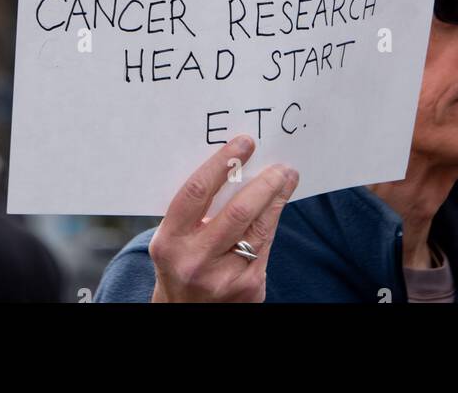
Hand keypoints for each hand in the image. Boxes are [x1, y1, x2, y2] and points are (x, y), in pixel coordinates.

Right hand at [149, 135, 298, 302]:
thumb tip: (236, 165)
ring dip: (278, 198)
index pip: (197, 192)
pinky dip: (273, 221)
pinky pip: (265, 246)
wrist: (183, 314)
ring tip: (287, 178)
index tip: (245, 143)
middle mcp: (195, 261)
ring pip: (260, 228)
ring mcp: (223, 279)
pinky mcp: (248, 289)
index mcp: (170, 240)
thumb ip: (197, 208)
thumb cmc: (181, 261)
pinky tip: (277, 206)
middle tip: (279, 165)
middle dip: (264, 183)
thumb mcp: (176, 236)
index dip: (223, 163)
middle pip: (238, 211)